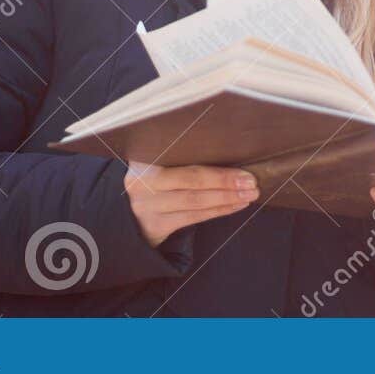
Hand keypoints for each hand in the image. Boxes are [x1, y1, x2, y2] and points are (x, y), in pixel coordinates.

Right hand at [123, 160, 258, 247]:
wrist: (124, 214)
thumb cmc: (153, 181)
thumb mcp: (157, 162)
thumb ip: (181, 154)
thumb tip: (227, 146)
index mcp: (144, 158)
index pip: (182, 154)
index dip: (210, 154)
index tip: (236, 151)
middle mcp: (142, 182)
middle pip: (191, 179)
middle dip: (225, 180)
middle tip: (250, 180)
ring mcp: (147, 206)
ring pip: (195, 201)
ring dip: (227, 197)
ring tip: (250, 193)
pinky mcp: (156, 226)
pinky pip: (194, 217)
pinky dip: (219, 210)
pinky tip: (236, 205)